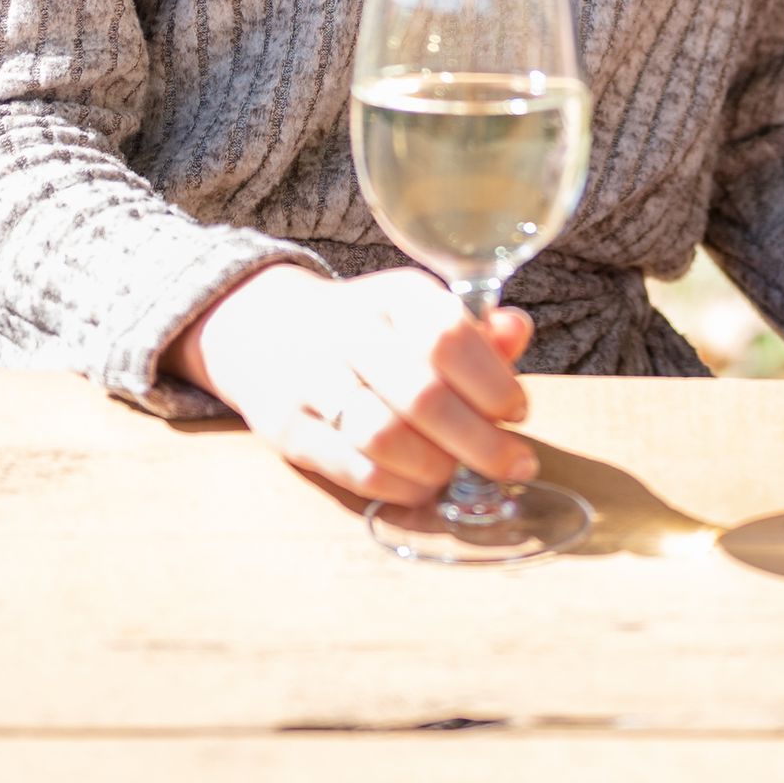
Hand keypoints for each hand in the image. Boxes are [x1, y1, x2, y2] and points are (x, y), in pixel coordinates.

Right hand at [173, 264, 538, 506]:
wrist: (264, 330)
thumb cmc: (367, 330)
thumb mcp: (418, 313)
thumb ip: (474, 330)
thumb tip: (516, 331)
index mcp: (392, 296)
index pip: (448, 336)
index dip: (493, 382)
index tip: (518, 411)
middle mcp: (349, 332)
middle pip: (423, 396)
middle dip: (481, 441)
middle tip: (515, 463)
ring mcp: (312, 382)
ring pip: (384, 437)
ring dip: (438, 466)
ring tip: (461, 473)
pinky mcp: (288, 430)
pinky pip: (353, 470)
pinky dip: (400, 486)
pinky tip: (424, 485)